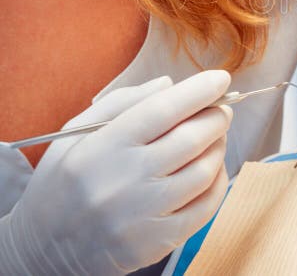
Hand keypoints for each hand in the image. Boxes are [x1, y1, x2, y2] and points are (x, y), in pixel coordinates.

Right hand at [0, 71, 232, 274]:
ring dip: (219, 147)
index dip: (198, 91)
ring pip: (204, 172)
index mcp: (102, 148)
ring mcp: (141, 215)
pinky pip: (205, 207)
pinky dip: (217, 182)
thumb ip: (122, 102)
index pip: (162, 110)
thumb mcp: (76, 133)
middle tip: (222, 109)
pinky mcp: (156, 242)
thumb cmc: (64, 182)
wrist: (43, 248)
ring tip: (215, 137)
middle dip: (216, 117)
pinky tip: (210, 170)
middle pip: (191, 139)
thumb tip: (169, 84)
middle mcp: (123, 181)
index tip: (220, 78)